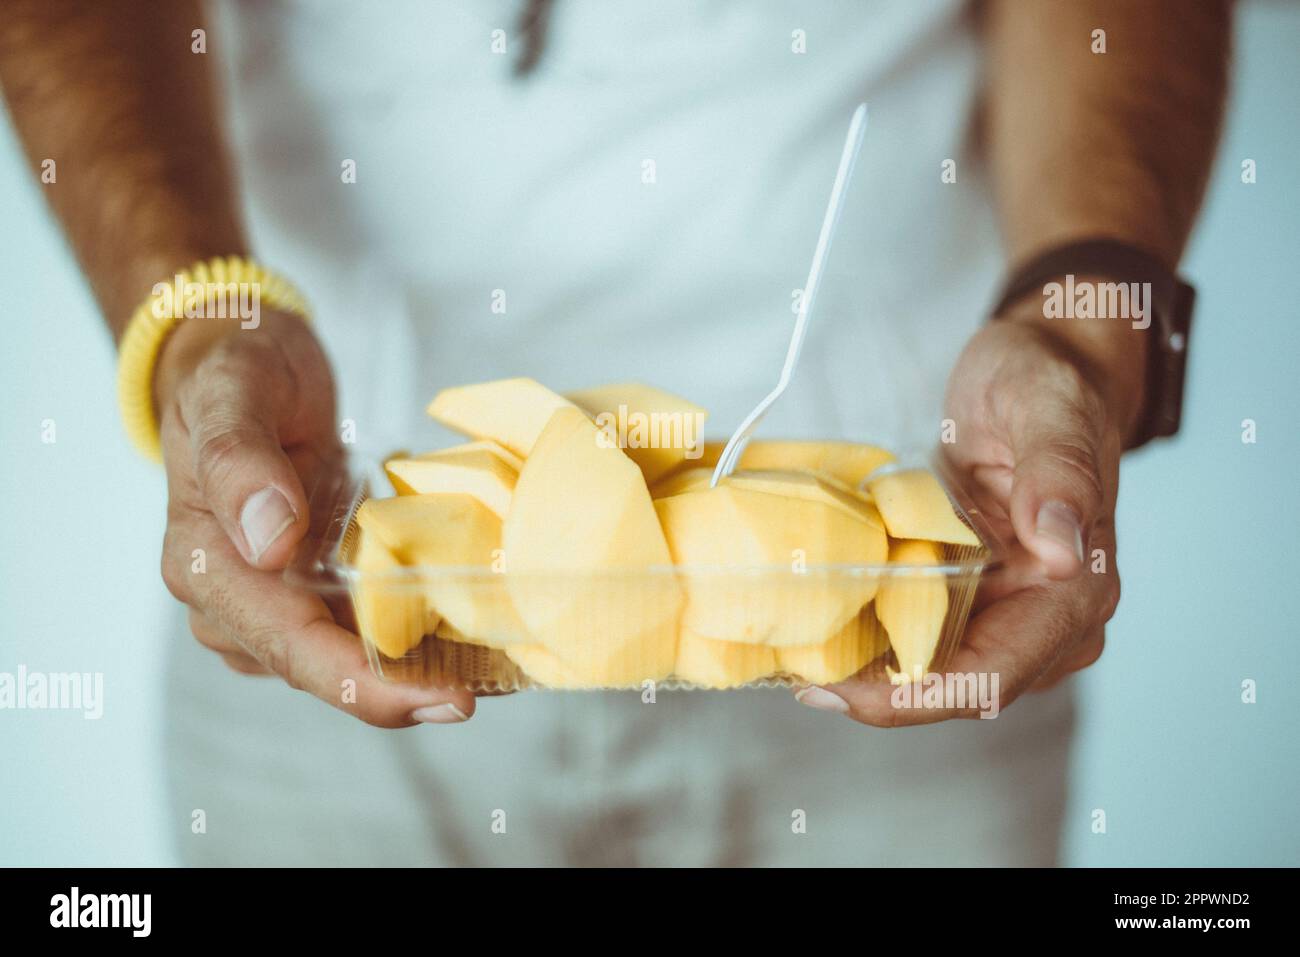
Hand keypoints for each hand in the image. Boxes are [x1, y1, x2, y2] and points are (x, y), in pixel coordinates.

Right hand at [155, 309, 476, 726]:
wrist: (240, 361)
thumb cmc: (235, 372)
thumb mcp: (235, 390)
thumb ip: (240, 460)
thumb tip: (268, 543)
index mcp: (206, 563)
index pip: (287, 644)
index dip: (359, 682)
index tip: (435, 697)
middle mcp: (236, 598)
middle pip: (321, 666)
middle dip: (397, 691)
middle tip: (476, 697)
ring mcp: (274, 598)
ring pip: (344, 656)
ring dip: (411, 671)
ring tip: (489, 673)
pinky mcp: (310, 586)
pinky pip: (358, 625)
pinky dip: (409, 635)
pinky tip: (466, 636)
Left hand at [798, 313, 1138, 724]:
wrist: (1046, 369)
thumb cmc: (1047, 383)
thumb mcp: (1046, 407)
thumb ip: (1057, 474)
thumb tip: (1062, 552)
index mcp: (1076, 587)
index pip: (995, 675)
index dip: (916, 699)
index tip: (842, 693)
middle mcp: (1050, 615)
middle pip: (960, 688)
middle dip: (882, 695)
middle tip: (802, 678)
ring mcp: (1015, 609)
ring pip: (939, 670)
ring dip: (875, 674)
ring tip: (802, 659)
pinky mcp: (982, 594)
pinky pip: (929, 635)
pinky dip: (881, 639)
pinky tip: (828, 629)